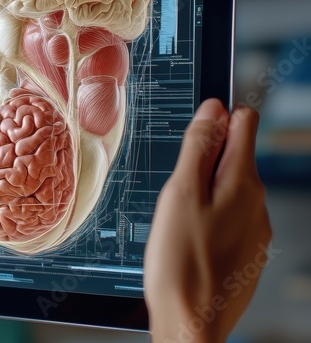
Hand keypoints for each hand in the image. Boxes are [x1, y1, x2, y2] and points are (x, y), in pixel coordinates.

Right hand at [145, 99, 272, 342]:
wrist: (190, 323)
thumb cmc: (180, 263)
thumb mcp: (179, 194)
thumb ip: (197, 148)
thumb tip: (214, 110)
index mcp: (244, 183)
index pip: (245, 121)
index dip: (216, 118)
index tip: (192, 134)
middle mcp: (258, 204)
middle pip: (235, 157)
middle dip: (204, 160)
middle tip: (173, 187)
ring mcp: (255, 231)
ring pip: (230, 190)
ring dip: (204, 192)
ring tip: (176, 219)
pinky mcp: (247, 253)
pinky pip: (229, 220)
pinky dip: (208, 220)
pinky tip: (187, 241)